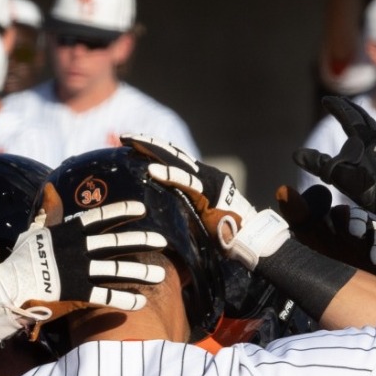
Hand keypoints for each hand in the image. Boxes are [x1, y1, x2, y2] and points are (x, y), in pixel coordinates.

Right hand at [0, 202, 167, 338]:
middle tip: (162, 241)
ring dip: (141, 273)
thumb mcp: (35, 229)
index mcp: (69, 231)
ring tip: (161, 276)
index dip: (122, 212)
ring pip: (117, 270)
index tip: (142, 209)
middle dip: (142, 241)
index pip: (101, 218)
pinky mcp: (77, 293)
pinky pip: (106, 297)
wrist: (9, 284)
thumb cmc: (20, 257)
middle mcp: (79, 248)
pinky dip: (124, 301)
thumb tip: (49, 187)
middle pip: (116, 243)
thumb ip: (48, 211)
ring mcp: (80, 270)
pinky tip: (141, 303)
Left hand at [125, 135, 286, 267]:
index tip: (131, 145)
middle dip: (147, 143)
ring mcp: (208, 180)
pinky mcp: (210, 191)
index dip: (153, 149)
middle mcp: (205, 174)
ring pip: (177, 159)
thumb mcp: (198, 217)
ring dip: (152, 150)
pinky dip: (168, 174)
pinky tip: (151, 170)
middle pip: (172, 152)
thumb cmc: (226, 234)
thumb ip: (183, 208)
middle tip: (124, 136)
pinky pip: (186, 181)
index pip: (174, 158)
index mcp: (201, 178)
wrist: (250, 239)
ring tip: (131, 143)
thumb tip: (163, 213)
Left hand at [275, 184, 375, 288]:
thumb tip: (283, 189)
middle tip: (356, 236)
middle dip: (363, 228)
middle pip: (366, 224)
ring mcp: (373, 251)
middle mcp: (356, 237)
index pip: (345, 215)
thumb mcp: (306, 239)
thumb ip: (298, 215)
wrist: (339, 298)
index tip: (343, 220)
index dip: (346, 217)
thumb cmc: (319, 263)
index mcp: (337, 228)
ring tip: (375, 261)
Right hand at [293, 96, 375, 223]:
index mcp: (363, 136)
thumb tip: (296, 154)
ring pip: (375, 127)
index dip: (335, 106)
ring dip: (365, 121)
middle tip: (342, 103)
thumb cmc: (371, 185)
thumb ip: (318, 164)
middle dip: (350, 108)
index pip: (346, 114)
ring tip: (359, 120)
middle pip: (363, 116)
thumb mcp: (340, 175)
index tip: (326, 100)